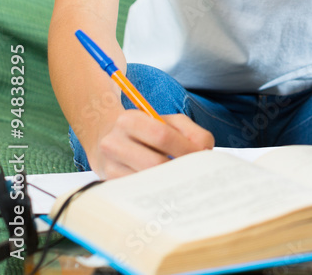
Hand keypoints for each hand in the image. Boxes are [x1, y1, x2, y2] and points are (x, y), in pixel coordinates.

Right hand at [90, 111, 213, 178]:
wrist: (107, 139)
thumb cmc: (145, 130)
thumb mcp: (168, 121)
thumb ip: (191, 132)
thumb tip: (204, 152)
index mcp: (130, 120)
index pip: (162, 135)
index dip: (186, 148)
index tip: (202, 156)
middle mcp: (114, 142)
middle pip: (155, 162)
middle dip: (180, 169)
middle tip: (196, 173)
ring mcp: (109, 166)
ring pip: (147, 181)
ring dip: (171, 182)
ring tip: (185, 180)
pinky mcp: (109, 184)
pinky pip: (139, 191)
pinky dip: (158, 190)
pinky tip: (169, 187)